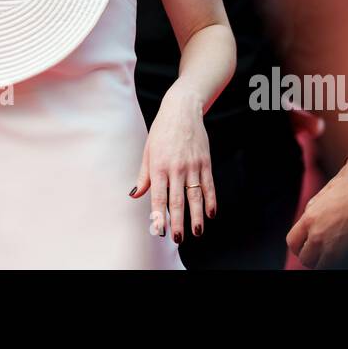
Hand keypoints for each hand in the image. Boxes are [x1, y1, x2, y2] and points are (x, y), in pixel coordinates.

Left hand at [131, 83, 214, 243]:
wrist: (182, 110)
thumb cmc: (161, 131)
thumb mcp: (148, 151)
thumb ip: (144, 176)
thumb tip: (135, 195)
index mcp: (158, 166)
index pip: (158, 196)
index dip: (159, 215)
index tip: (160, 230)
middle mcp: (175, 168)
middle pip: (177, 200)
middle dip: (177, 221)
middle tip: (177, 238)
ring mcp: (192, 165)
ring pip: (195, 196)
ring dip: (197, 216)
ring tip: (197, 232)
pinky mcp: (205, 162)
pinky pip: (209, 185)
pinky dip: (211, 200)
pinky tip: (210, 213)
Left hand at [287, 156, 347, 267]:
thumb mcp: (329, 188)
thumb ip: (318, 201)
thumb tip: (313, 206)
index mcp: (310, 218)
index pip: (293, 241)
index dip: (299, 245)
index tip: (305, 244)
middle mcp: (317, 236)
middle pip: (305, 258)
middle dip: (311, 256)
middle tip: (319, 252)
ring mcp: (332, 249)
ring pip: (319, 266)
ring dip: (323, 262)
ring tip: (331, 256)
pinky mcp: (347, 255)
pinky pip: (335, 267)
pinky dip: (337, 264)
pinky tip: (343, 256)